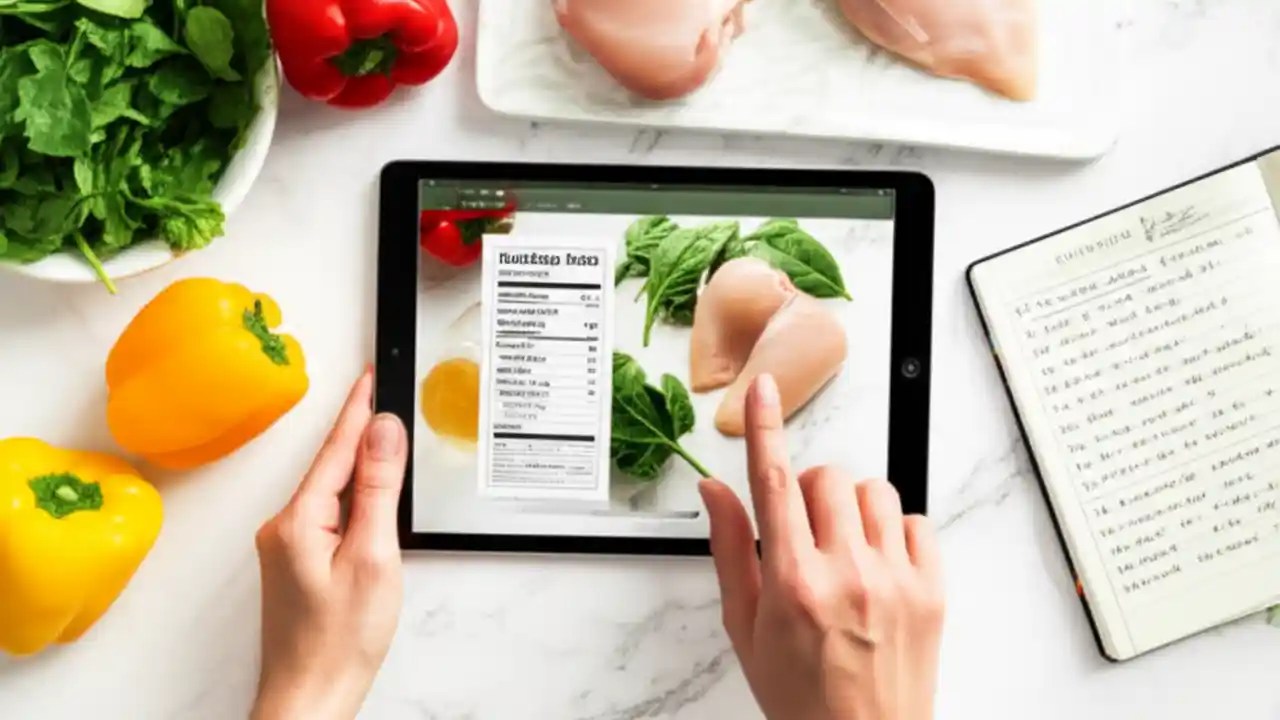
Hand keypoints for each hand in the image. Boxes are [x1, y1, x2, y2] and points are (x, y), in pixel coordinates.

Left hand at [251, 370, 407, 719]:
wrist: (311, 698)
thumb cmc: (338, 641)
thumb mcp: (373, 556)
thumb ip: (378, 489)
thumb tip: (383, 432)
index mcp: (299, 520)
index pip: (336, 449)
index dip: (358, 409)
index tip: (370, 374)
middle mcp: (285, 528)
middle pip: (333, 466)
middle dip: (361, 433)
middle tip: (384, 395)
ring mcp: (288, 548)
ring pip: (332, 492)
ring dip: (361, 469)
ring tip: (386, 443)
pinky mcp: (297, 565)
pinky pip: (328, 515)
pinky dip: (354, 500)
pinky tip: (371, 502)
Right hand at [699, 374, 943, 719]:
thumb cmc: (800, 695)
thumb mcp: (745, 627)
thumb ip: (730, 550)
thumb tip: (716, 492)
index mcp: (793, 583)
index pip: (773, 484)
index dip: (766, 428)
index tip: (764, 389)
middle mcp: (847, 574)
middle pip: (827, 477)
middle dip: (808, 490)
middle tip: (802, 528)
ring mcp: (895, 580)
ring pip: (874, 490)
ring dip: (851, 506)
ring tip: (843, 547)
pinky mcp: (932, 589)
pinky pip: (914, 520)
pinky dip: (892, 530)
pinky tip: (876, 562)